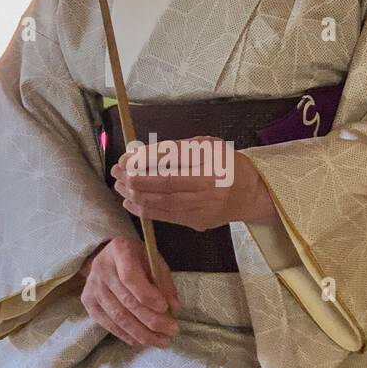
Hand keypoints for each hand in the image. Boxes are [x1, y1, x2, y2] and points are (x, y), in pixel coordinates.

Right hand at [80, 237, 179, 347]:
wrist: (109, 257)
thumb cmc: (137, 259)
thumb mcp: (154, 262)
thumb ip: (164, 283)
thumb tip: (174, 309)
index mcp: (119, 250)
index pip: (130, 277)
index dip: (148, 296)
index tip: (167, 309)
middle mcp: (101, 268)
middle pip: (126, 301)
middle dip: (152, 321)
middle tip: (172, 332)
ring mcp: (92, 286)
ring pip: (118, 316)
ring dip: (142, 333)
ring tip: (161, 341)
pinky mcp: (88, 302)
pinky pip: (108, 324)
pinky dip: (126, 335)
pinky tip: (141, 341)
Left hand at [111, 137, 279, 230]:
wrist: (249, 193)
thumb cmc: (226, 163)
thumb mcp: (208, 145)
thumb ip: (177, 148)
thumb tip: (140, 153)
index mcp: (212, 162)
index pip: (173, 160)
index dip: (147, 159)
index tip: (127, 157)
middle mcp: (208, 186)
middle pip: (165, 184)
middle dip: (136, 178)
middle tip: (117, 171)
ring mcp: (201, 207)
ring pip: (162, 202)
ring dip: (136, 194)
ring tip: (119, 184)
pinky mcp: (195, 222)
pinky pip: (165, 216)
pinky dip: (144, 209)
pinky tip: (129, 201)